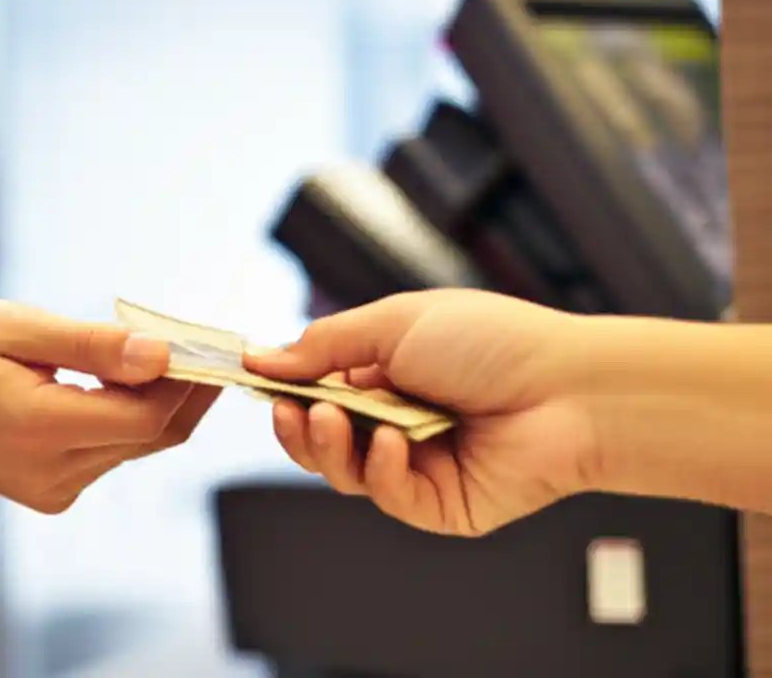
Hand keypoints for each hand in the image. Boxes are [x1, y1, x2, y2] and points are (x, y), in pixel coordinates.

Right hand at [0, 300, 219, 512]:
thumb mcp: (17, 329)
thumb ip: (93, 345)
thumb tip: (163, 354)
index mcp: (40, 430)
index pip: (147, 418)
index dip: (188, 380)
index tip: (208, 337)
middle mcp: (51, 474)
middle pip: (150, 435)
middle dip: (183, 387)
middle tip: (204, 339)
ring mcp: (52, 491)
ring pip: (136, 446)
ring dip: (156, 399)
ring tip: (161, 348)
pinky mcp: (50, 493)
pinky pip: (110, 454)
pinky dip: (126, 417)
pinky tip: (119, 378)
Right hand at [245, 289, 598, 535]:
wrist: (569, 388)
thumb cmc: (492, 341)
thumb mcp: (394, 323)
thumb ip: (325, 344)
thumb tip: (262, 360)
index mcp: (385, 374)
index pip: (316, 390)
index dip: (286, 391)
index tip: (257, 384)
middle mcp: (396, 420)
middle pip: (320, 439)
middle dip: (297, 426)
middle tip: (292, 410)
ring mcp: (417, 464)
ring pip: (344, 472)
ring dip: (328, 447)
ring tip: (331, 420)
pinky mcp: (440, 503)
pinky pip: (387, 495)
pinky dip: (379, 470)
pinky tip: (392, 443)